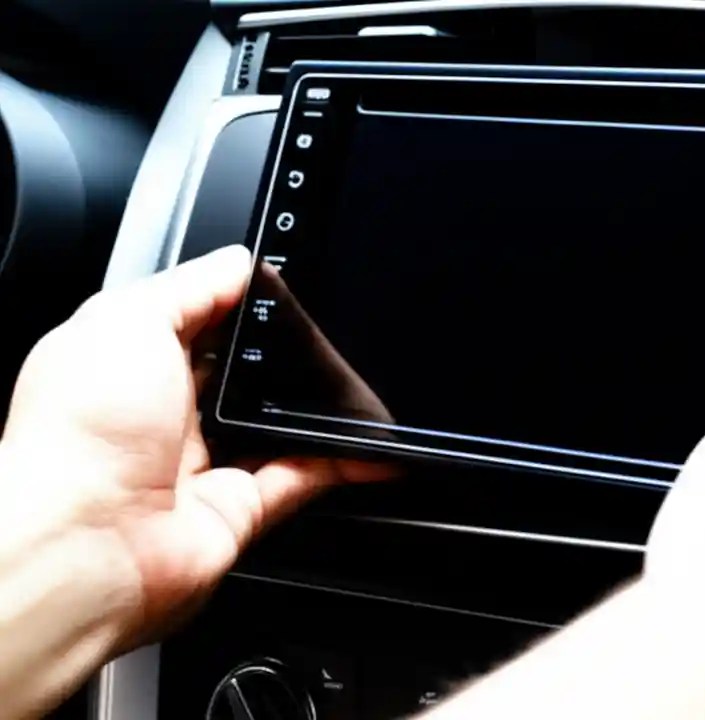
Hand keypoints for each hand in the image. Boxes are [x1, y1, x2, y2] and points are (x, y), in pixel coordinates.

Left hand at [0, 247, 381, 681]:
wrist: (86, 544)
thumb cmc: (80, 435)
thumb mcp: (128, 320)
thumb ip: (189, 287)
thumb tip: (238, 262)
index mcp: (124, 363)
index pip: (193, 320)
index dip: (236, 301)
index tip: (284, 286)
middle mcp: (161, 416)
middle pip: (241, 373)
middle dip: (284, 354)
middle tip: (324, 334)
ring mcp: (201, 465)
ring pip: (277, 425)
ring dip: (317, 408)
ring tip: (357, 380)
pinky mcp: (237, 511)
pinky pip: (302, 478)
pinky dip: (343, 461)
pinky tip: (372, 444)